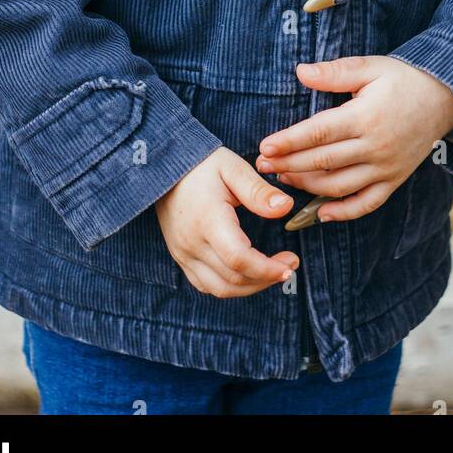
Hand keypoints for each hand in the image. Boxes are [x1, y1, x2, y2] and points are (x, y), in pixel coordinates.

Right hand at [154, 147, 299, 296]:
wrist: (162, 167)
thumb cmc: (201, 164)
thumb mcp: (232, 168)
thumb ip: (258, 191)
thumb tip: (286, 207)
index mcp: (207, 220)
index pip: (239, 259)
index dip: (267, 269)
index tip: (290, 264)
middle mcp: (192, 243)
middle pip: (232, 279)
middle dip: (266, 278)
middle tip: (289, 266)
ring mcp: (183, 253)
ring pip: (220, 288)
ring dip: (250, 286)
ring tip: (273, 272)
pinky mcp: (180, 256)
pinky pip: (205, 284)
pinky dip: (230, 286)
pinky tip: (248, 273)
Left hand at [255, 56, 452, 222]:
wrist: (446, 97)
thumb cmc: (403, 78)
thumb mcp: (371, 67)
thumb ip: (335, 72)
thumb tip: (300, 72)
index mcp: (366, 116)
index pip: (319, 133)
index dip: (289, 142)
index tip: (264, 147)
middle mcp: (375, 147)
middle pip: (324, 162)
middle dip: (289, 165)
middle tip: (262, 166)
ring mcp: (386, 168)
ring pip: (339, 186)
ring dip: (308, 187)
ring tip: (284, 180)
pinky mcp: (395, 180)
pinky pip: (366, 203)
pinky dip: (343, 212)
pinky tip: (320, 213)